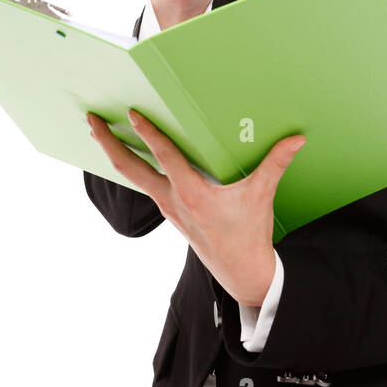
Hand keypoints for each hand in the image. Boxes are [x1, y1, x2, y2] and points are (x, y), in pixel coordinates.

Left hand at [86, 108, 304, 305]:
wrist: (241, 272)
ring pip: (134, 178)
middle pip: (129, 168)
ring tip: (101, 134)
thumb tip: (297, 138)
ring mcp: (169, 208)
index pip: (163, 156)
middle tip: (90, 121)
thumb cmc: (249, 234)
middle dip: (107, 143)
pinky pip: (146, 186)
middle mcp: (173, 199)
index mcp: (192, 193)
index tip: (131, 114)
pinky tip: (133, 159)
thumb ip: (276, 163)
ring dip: (116, 154)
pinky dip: (134, 169)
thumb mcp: (261, 195)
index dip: (147, 133)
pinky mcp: (172, 213)